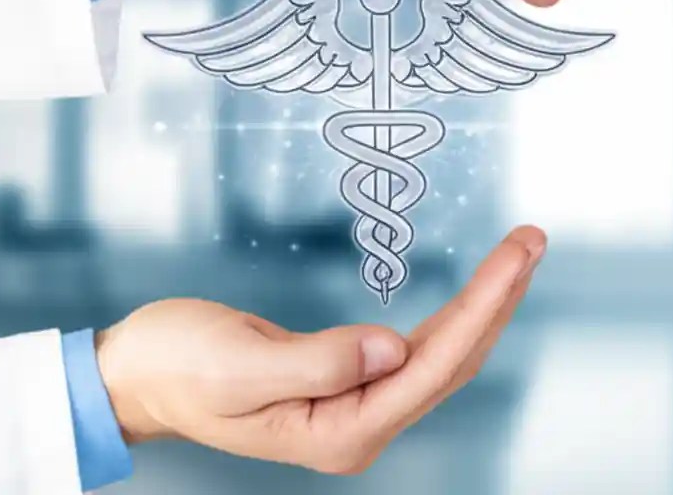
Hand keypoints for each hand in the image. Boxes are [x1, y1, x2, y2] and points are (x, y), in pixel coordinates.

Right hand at [94, 226, 544, 473]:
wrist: (139, 375)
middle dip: (497, 300)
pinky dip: (453, 315)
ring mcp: (358, 410)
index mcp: (339, 432)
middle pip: (451, 363)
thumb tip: (392, 349)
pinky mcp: (351, 386)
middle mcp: (359, 428)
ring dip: (484, 305)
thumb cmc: (178, 365)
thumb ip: (318, 362)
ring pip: (442, 357)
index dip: (481, 309)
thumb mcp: (237, 363)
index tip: (515, 257)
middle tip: (532, 240)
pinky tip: (477, 292)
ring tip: (519, 253)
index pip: (431, 368)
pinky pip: (419, 352)